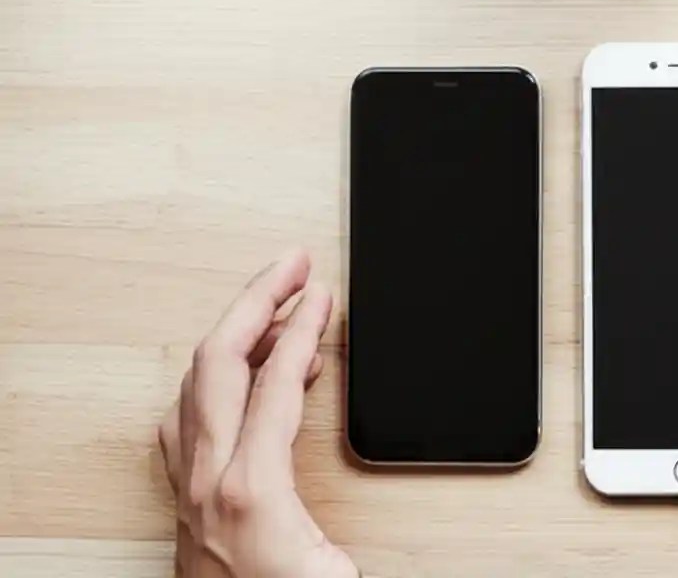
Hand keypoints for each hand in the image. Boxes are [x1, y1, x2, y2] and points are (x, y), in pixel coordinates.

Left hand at [158, 250, 356, 577]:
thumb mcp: (335, 567)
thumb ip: (336, 499)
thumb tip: (356, 441)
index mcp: (249, 489)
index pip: (272, 380)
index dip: (301, 326)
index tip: (321, 290)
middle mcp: (207, 480)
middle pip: (217, 361)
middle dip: (256, 299)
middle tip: (291, 265)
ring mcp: (189, 490)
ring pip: (194, 385)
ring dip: (233, 334)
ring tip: (274, 308)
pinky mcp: (186, 504)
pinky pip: (187, 418)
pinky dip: (214, 378)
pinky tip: (236, 375)